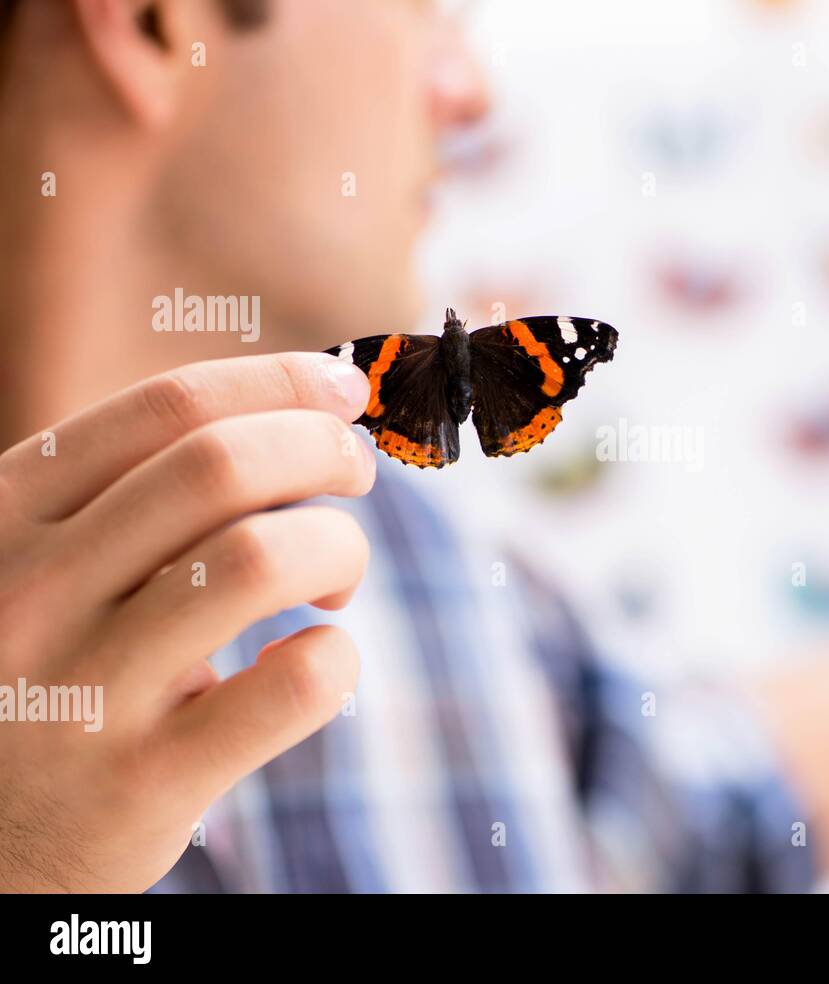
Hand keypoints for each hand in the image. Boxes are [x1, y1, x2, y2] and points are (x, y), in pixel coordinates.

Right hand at [0, 353, 374, 890]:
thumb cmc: (36, 678)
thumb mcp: (41, 568)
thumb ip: (132, 500)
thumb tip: (299, 420)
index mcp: (6, 518)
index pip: (169, 408)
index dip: (279, 384)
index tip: (342, 392)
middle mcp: (32, 593)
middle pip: (224, 467)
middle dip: (324, 451)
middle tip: (355, 478)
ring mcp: (84, 692)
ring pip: (262, 560)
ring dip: (337, 550)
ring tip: (334, 580)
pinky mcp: (145, 782)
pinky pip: (292, 685)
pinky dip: (336, 658)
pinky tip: (314, 661)